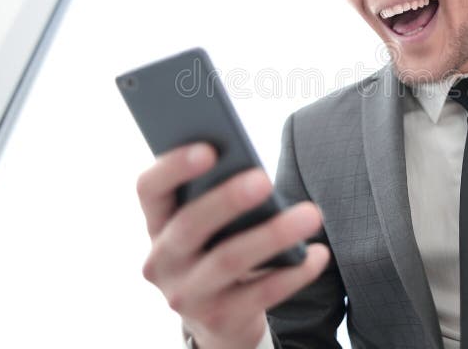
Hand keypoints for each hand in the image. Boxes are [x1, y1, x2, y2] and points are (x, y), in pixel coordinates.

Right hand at [137, 142, 329, 348]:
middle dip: (227, 200)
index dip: (174, 166)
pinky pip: (261, 293)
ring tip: (311, 214)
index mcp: (157, 222)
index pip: (149, 188)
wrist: (220, 318)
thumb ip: (217, 193)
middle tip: (264, 179)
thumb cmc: (220, 247)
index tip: (209, 149)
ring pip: (228, 260)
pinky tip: (318, 254)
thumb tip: (254, 171)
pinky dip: (294, 273)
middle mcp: (162, 260)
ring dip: (272, 235)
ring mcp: (187, 294)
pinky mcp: (219, 319)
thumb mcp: (209, 223)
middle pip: (189, 224)